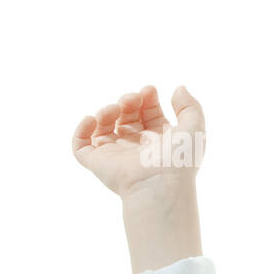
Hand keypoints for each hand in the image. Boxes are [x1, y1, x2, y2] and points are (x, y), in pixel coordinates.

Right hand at [72, 85, 205, 199]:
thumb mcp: (194, 129)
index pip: (149, 113)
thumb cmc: (179, 160)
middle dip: (128, 101)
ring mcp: (116, 155)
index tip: (149, 90)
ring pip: (104, 127)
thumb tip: (178, 88)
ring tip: (114, 109)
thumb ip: (190, 107)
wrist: (159, 185)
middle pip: (127, 116)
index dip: (147, 98)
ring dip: (106, 111)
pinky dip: (82, 129)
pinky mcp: (97, 163)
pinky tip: (91, 119)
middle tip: (131, 99)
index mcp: (159, 140)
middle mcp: (137, 147)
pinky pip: (81, 146)